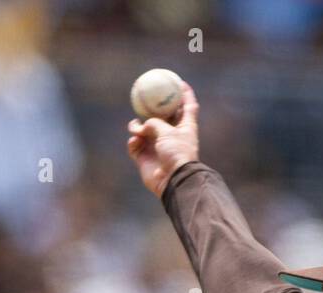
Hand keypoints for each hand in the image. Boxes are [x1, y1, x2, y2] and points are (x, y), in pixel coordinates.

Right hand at [126, 80, 199, 197]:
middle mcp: (173, 136)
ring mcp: (158, 147)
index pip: (189, 107)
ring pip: (145, 130)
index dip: (186, 94)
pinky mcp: (146, 159)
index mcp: (185, 127)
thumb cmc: (177, 154)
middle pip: (164, 117)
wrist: (173, 181)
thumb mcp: (167, 132)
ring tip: (135, 126)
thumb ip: (154, 123)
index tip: (180, 82)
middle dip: (155, 108)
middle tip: (145, 98)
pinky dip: (134, 141)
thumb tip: (142, 124)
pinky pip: (135, 146)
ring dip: (138, 127)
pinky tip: (134, 140)